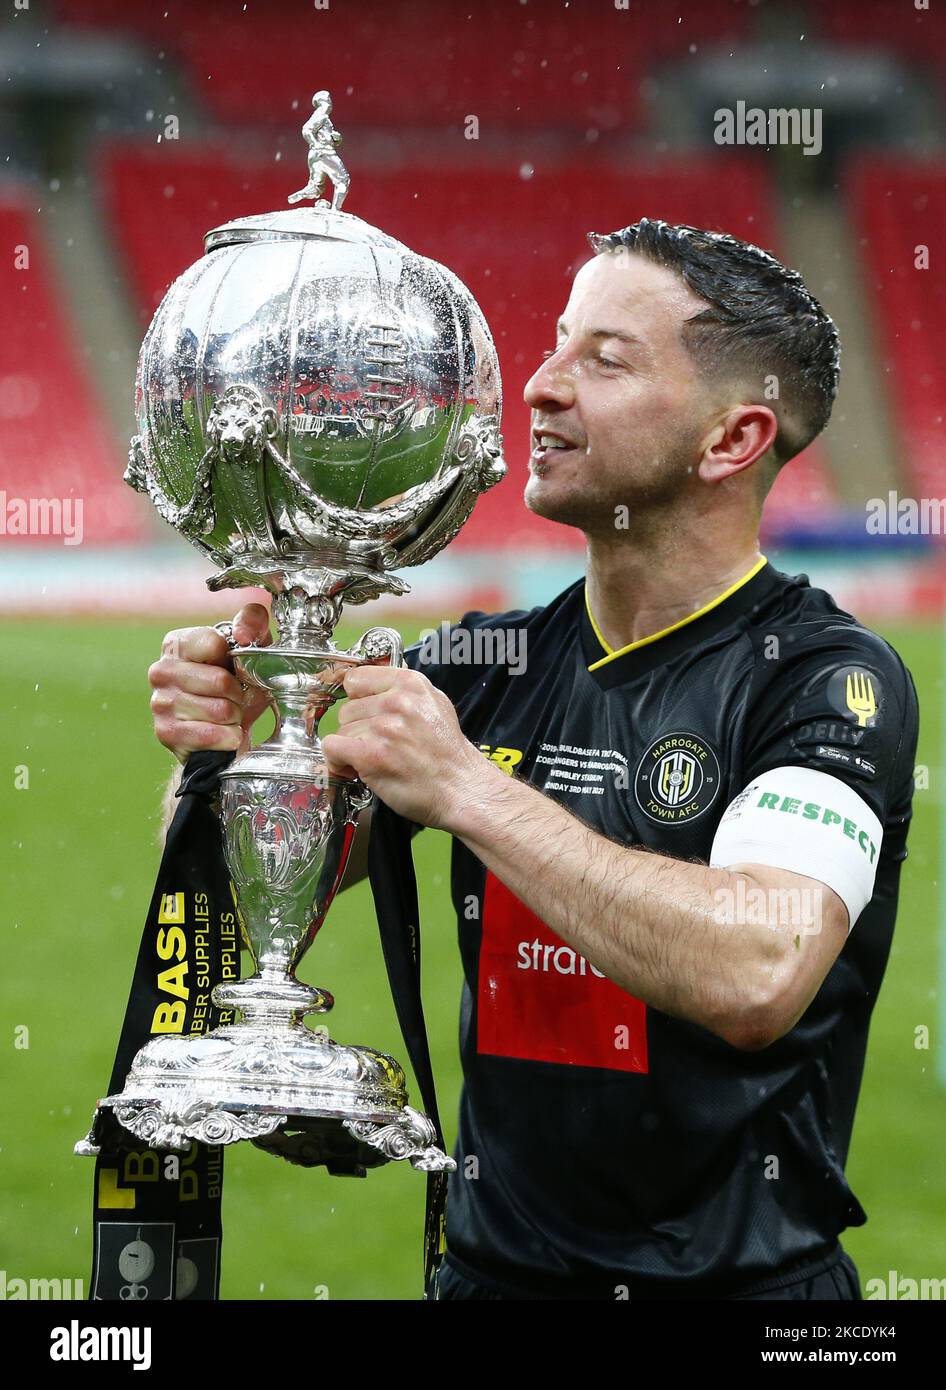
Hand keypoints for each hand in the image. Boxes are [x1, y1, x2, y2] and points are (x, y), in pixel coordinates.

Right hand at [149, 602, 272, 763]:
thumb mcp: (251, 648)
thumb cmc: (236, 684)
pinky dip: (228, 737)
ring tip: (229, 714)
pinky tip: (224, 733)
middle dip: (239, 693)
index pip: (214, 644)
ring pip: (220, 710)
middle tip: (236, 697)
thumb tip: (243, 633)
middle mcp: (161, 670)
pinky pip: (212, 735)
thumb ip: (252, 622)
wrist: (226, 731)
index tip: (235, 668)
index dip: (236, 660)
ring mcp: (160, 702)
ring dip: (236, 716)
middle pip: (220, 681)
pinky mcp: (166, 733)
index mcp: (177, 643)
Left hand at [320, 664, 491, 829]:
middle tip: (379, 745)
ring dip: (352, 748)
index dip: (358, 700)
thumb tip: (379, 680)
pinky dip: (337, 761)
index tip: (364, 714)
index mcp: (411, 684)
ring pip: (342, 731)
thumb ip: (406, 690)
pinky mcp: (372, 754)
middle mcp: (397, 702)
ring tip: (377, 759)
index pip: (356, 679)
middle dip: (358, 728)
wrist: (461, 789)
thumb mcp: (437, 704)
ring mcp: (384, 727)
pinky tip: (353, 768)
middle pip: (348, 709)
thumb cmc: (448, 754)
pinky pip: (332, 748)